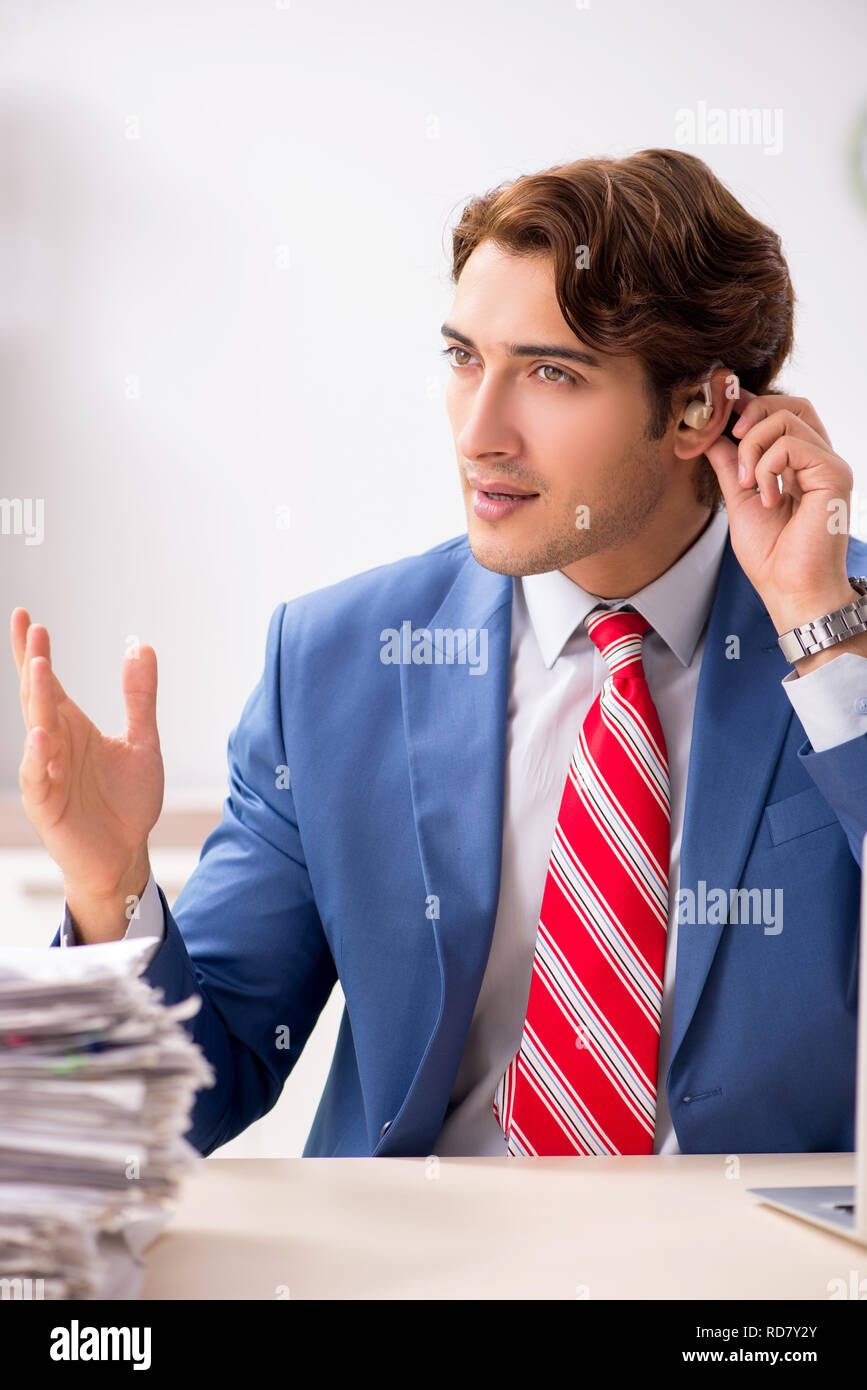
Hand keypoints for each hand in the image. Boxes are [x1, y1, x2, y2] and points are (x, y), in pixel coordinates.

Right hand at [10, 610, 163, 928]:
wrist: (126, 854)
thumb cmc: (127, 802)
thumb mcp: (142, 742)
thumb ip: (140, 697)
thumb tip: (141, 647)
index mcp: (72, 726)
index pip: (49, 682)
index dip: (36, 651)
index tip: (27, 617)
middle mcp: (54, 744)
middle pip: (38, 697)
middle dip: (35, 663)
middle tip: (34, 629)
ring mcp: (46, 772)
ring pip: (36, 729)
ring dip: (36, 700)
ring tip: (40, 667)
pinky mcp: (47, 804)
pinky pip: (36, 777)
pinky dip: (37, 756)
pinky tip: (42, 735)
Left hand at [704, 384, 859, 636]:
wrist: (789, 589)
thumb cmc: (771, 556)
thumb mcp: (739, 500)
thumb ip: (730, 466)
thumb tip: (711, 437)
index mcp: (800, 465)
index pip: (784, 414)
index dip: (753, 404)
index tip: (724, 408)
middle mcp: (818, 460)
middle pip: (793, 404)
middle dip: (754, 410)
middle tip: (732, 436)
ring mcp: (828, 465)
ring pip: (788, 419)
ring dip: (753, 447)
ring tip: (747, 484)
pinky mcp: (833, 474)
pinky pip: (792, 445)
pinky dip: (767, 467)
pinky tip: (768, 498)